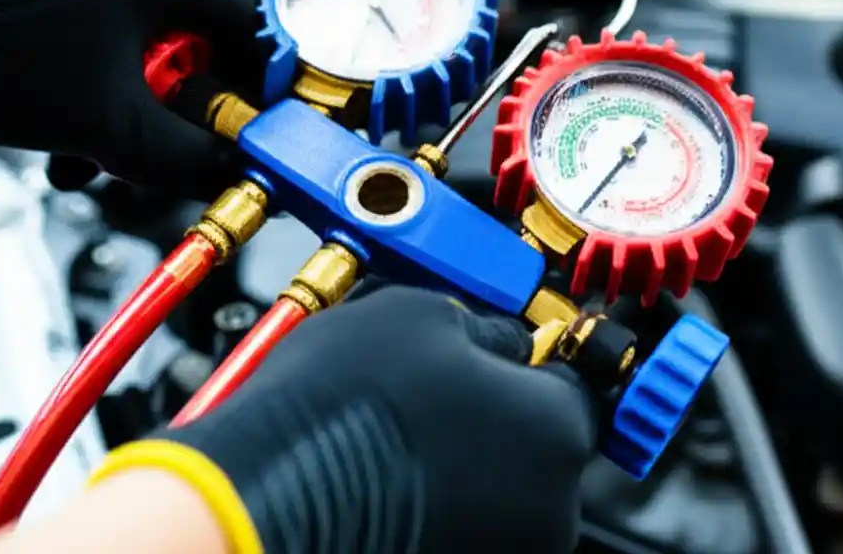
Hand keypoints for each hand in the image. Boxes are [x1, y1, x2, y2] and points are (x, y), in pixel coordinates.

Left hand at [0, 0, 263, 198]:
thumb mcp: (109, 126)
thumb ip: (186, 157)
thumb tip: (228, 170)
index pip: (246, 24)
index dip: (253, 86)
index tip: (245, 125)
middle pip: (192, 27)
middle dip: (175, 98)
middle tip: (155, 145)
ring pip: (146, 21)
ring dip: (132, 88)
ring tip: (92, 139)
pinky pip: (105, 1)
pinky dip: (101, 56)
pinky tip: (70, 102)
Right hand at [97, 286, 597, 552]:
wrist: (267, 490)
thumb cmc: (340, 407)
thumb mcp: (422, 313)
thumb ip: (482, 323)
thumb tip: (494, 334)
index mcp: (558, 433)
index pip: (575, 383)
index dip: (532, 358)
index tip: (506, 351)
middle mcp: (548, 509)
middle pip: (536, 444)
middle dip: (495, 412)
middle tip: (434, 385)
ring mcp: (499, 550)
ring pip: (496, 489)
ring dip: (463, 459)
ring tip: (396, 428)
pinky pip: (461, 521)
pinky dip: (434, 498)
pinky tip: (386, 469)